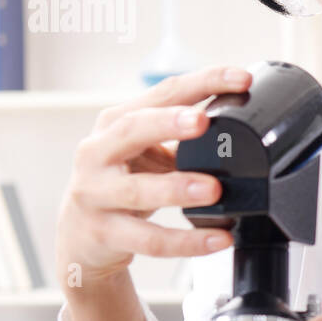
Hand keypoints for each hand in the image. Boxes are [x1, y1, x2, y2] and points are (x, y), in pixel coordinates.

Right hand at [55, 65, 252, 285]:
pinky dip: (186, 241)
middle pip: (132, 129)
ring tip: (214, 190)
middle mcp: (98, 152)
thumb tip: (241, 120)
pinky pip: (148, 240)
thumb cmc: (120, 184)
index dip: (203, 82)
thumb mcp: (146, 152)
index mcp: (116, 123)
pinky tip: (217, 239)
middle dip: (168, 122)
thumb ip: (181, 136)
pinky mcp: (103, 233)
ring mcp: (95, 193)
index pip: (163, 93)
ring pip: (137, 190)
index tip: (241, 79)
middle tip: (204, 121)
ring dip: (177, 189)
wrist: (80, 237)